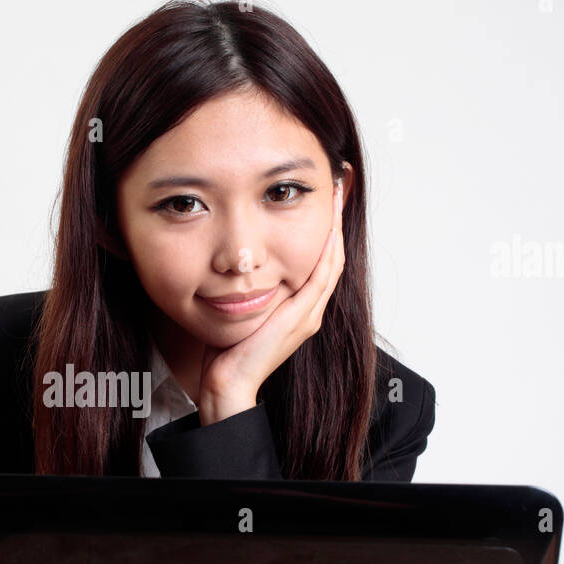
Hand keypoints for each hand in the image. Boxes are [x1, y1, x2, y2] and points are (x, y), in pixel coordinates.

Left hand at [196, 176, 345, 424]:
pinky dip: (327, 249)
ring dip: (336, 225)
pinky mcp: (302, 318)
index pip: (321, 258)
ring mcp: (309, 314)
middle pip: (333, 254)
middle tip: (337, 181)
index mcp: (300, 307)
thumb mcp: (241, 307)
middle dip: (335, 216)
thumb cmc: (227, 350)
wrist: (227, 383)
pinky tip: (328, 225)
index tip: (322, 194)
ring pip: (332, 260)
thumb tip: (239, 261)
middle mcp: (310, 309)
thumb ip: (249, 286)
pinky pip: (321, 276)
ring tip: (336, 191)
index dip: (326, 225)